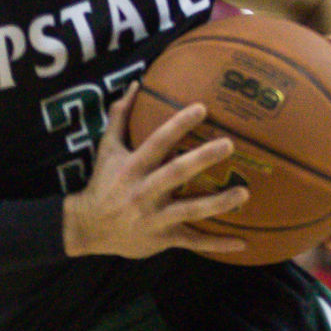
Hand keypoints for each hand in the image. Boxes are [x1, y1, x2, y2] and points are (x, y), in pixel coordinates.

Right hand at [63, 85, 247, 259]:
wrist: (87, 229)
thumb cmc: (102, 183)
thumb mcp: (106, 149)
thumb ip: (120, 116)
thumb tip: (135, 85)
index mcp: (132, 167)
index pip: (156, 142)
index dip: (178, 125)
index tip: (202, 108)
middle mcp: (143, 192)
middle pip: (176, 173)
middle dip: (202, 159)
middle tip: (228, 144)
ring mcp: (154, 218)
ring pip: (189, 210)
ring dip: (218, 203)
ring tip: (244, 193)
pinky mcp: (162, 238)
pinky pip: (192, 242)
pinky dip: (216, 244)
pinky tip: (242, 243)